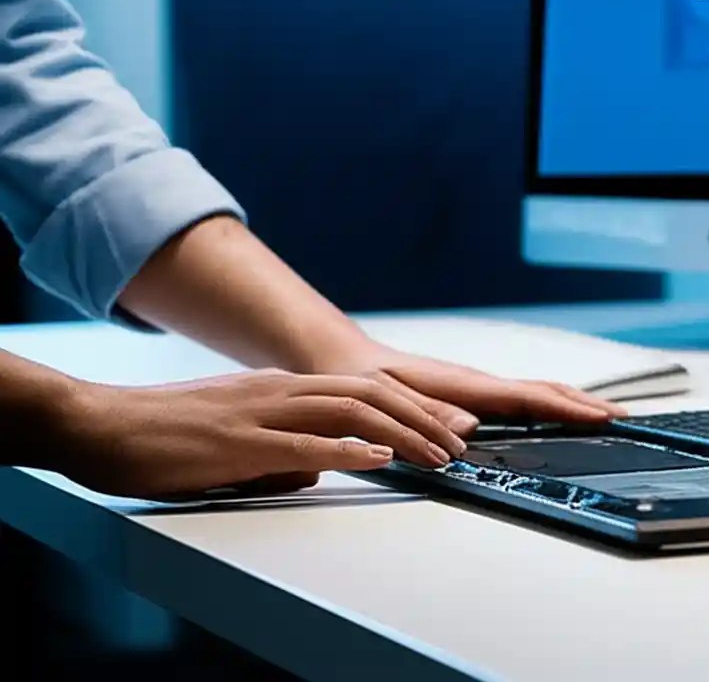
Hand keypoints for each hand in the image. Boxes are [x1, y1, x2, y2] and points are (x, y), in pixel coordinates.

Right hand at [46, 369, 467, 499]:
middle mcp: (277, 390)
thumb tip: (323, 471)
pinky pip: (305, 443)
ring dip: (401, 433)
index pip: (360, 391)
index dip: (409, 408)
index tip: (445, 429)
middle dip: (422, 419)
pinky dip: (348, 449)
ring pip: (349, 412)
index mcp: (279, 388)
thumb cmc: (161, 436)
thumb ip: (283, 452)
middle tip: (459, 444)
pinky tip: (379, 458)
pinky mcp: (239, 441)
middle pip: (368, 395)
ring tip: (437, 455)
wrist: (98, 425)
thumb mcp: (236, 440)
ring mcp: (260, 412)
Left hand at [305, 339, 628, 435]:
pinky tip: (557, 418)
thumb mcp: (385, 401)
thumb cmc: (360, 382)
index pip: (527, 398)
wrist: (342, 362)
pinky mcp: (471, 395)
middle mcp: (477, 384)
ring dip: (572, 403)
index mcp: (464, 386)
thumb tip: (470, 429)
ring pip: (536, 393)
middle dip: (584, 404)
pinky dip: (549, 406)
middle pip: (544, 391)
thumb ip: (426, 415)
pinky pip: (520, 400)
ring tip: (606, 416)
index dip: (567, 408)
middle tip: (624, 418)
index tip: (602, 416)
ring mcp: (477, 388)